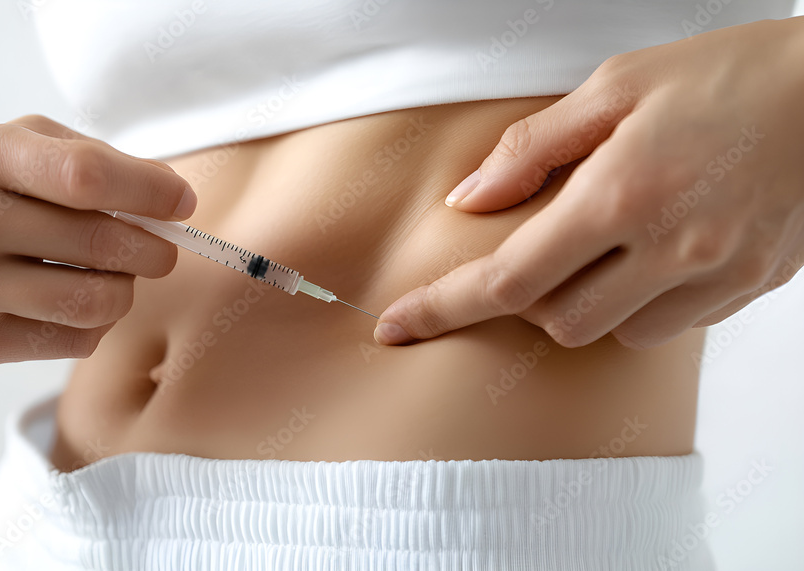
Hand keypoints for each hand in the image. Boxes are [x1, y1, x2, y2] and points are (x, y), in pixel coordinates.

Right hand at [0, 115, 194, 366]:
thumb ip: (91, 160)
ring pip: (98, 300)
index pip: (87, 175)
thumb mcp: (13, 147)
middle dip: (153, 248)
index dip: (150, 191)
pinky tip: (77, 301)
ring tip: (116, 275)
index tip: (183, 203)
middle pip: (102, 242)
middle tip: (160, 249)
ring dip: (126, 289)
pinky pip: (77, 340)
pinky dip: (97, 322)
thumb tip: (171, 197)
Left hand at [375, 17, 803, 348]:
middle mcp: (669, 249)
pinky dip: (643, 303)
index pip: (508, 278)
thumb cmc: (727, 73)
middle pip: (557, 322)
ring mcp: (716, 276)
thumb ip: (532, 150)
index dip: (443, 308)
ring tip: (609, 244)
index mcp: (621, 194)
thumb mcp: (616, 87)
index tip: (394, 327)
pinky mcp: (752, 287)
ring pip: (616, 333)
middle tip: (541, 248)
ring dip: (588, 302)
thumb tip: (470, 202)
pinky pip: (674, 326)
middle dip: (529, 300)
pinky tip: (657, 251)